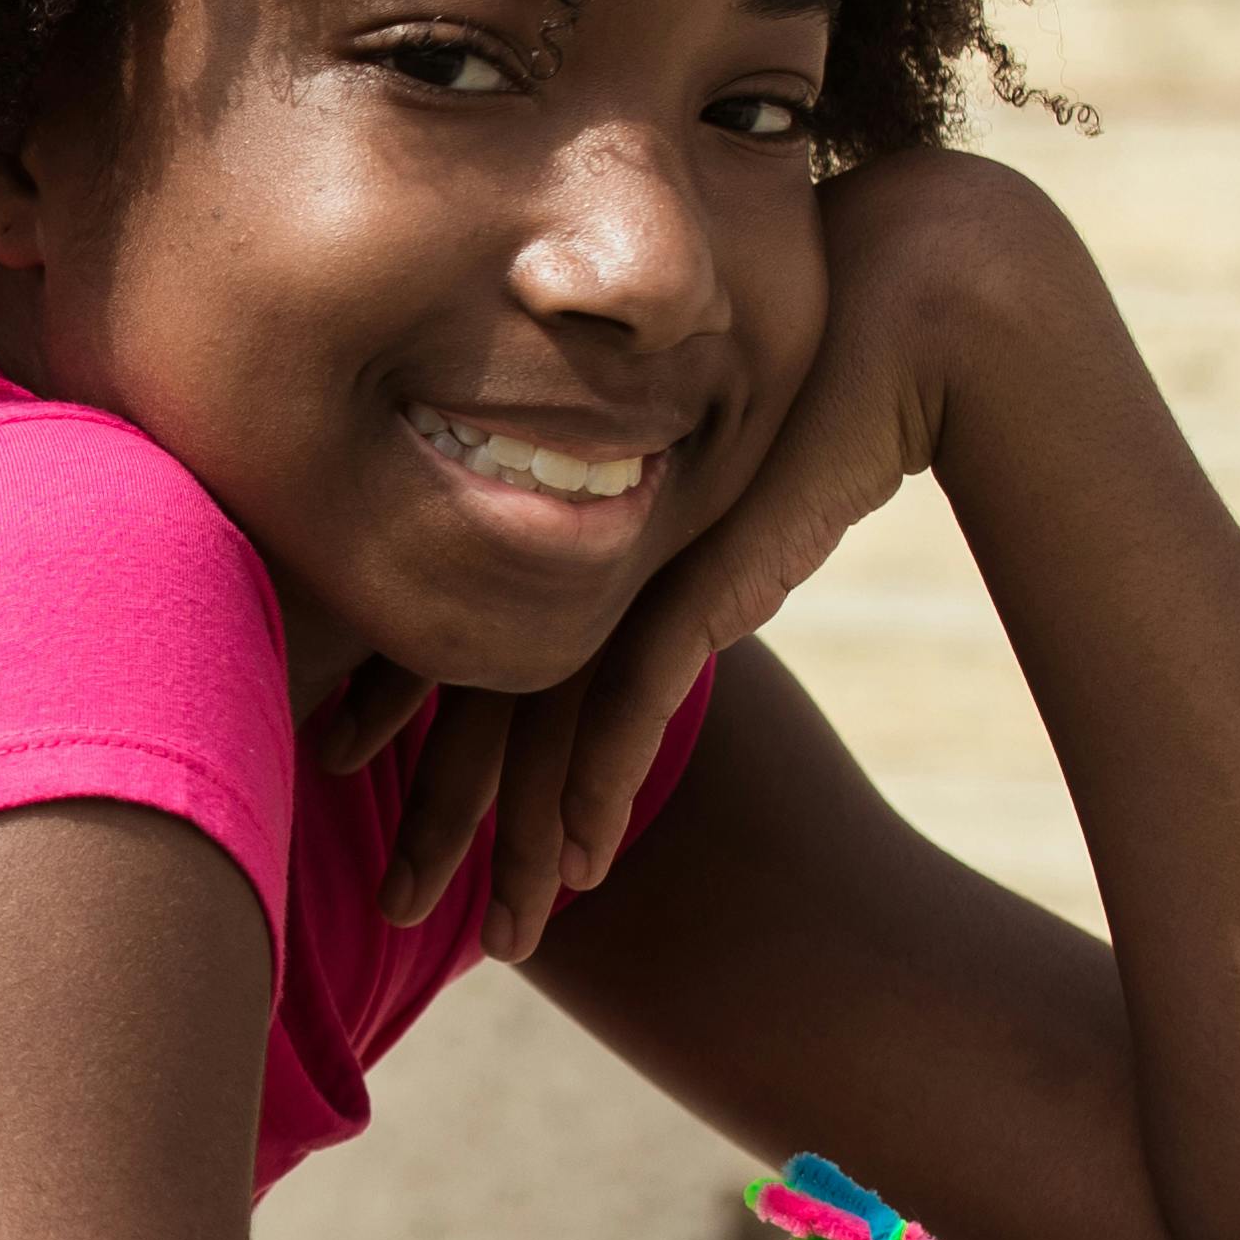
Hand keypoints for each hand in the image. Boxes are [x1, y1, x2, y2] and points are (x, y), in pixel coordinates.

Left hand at [390, 150, 1093, 955]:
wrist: (896, 301)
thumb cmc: (817, 366)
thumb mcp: (718, 475)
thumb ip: (665, 534)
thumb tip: (647, 588)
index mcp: (569, 522)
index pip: (464, 640)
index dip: (402, 715)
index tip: (343, 767)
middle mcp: (587, 551)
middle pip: (486, 713)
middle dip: (441, 822)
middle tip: (392, 906)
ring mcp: (636, 567)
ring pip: (546, 733)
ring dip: (524, 844)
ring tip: (500, 938)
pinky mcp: (695, 576)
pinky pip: (626, 705)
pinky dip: (598, 787)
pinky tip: (581, 858)